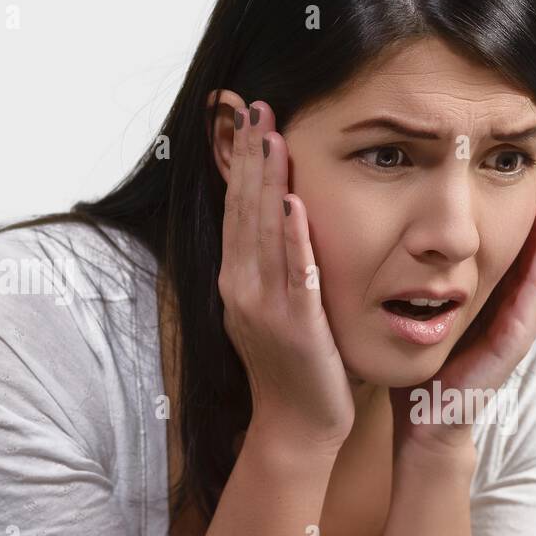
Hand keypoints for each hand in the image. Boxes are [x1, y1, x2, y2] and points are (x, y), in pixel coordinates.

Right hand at [218, 98, 353, 453]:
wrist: (298, 428)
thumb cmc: (296, 369)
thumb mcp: (278, 311)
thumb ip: (277, 269)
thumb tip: (283, 223)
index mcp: (237, 283)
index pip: (237, 212)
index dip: (242, 165)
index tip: (249, 120)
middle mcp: (242, 290)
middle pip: (244, 212)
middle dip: (251, 158)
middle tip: (258, 107)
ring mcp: (265, 309)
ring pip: (263, 234)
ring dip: (267, 183)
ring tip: (273, 136)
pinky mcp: (295, 328)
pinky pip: (294, 275)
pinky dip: (292, 239)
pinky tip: (294, 203)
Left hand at [389, 111, 535, 454]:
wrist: (425, 419)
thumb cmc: (416, 362)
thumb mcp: (414, 298)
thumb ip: (413, 262)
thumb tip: (391, 216)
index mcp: (488, 277)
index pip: (509, 213)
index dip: (521, 171)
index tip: (528, 123)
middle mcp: (511, 289)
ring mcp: (519, 310)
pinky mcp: (515, 334)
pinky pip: (533, 280)